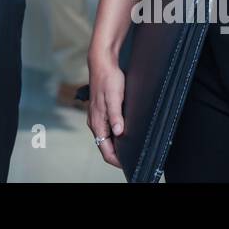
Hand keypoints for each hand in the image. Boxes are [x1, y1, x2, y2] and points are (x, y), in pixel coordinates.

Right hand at [86, 48, 125, 168]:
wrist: (102, 63)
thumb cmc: (108, 79)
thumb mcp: (115, 98)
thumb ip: (116, 116)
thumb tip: (119, 133)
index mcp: (97, 122)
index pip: (105, 150)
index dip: (116, 160)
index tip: (128, 165)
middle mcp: (95, 122)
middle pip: (105, 146)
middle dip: (117, 154)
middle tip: (133, 157)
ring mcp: (97, 116)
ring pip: (106, 138)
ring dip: (117, 145)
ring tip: (131, 147)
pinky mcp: (101, 111)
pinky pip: (107, 129)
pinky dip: (115, 136)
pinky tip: (125, 133)